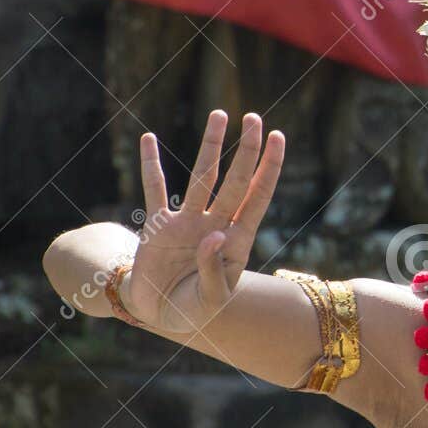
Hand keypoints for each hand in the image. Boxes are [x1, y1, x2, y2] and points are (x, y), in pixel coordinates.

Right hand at [123, 110, 284, 332]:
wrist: (157, 313)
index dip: (269, 168)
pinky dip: (151, 164)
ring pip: (202, 176)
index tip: (278, 138)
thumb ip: (214, 270)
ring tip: (219, 115)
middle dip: (247, 150)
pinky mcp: (158, 225)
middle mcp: (215, 223)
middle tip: (254, 118)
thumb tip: (217, 235)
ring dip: (211, 146)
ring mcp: (187, 221)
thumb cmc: (192, 309)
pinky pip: (154, 189)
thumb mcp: (211, 300)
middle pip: (236, 180)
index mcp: (236, 241)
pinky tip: (149, 138)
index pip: (257, 197)